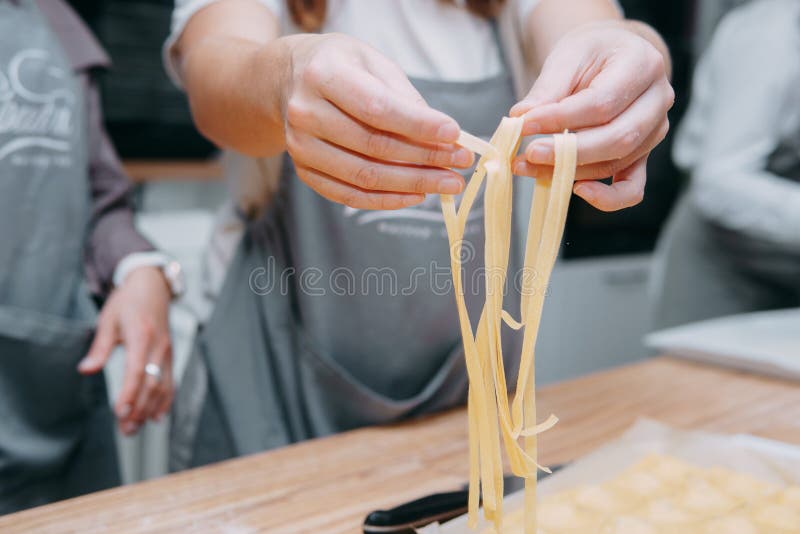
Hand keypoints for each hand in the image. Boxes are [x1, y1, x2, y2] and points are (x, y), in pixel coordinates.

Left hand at [78, 267, 172, 435]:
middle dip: (139, 409)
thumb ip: (99, 347)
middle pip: (151, 383)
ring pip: (163, 386)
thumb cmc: (128, 302)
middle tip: (126, 429)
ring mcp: (167, 352)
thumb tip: (85, 370)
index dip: (129, 394)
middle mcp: (158, 347)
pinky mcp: (170, 355)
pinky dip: (165, 401)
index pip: (136, 371)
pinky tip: (157, 416)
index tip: (120, 413)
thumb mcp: (108, 320)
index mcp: (141, 336)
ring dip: (150, 409)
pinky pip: (171, 382)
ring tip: (136, 428)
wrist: (152, 286)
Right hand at [281, 33, 472, 209]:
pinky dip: (388, 199)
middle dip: (426, 159)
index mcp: (323, 75)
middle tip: (461, 164)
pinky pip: (350, 195)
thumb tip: (444, 137)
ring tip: (448, 183)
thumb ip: (405, 97)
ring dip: (413, 184)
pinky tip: (417, 195)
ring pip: (365, 176)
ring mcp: (301, 147)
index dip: (418, 125)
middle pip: (374, 147)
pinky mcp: (305, 171)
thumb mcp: (373, 62)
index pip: (377, 108)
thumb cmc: (341, 66)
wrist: (288, 79)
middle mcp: (306, 113)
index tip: (455, 135)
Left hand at [511, 21, 673, 211]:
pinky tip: (575, 190)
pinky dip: (607, 198)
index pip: (602, 102)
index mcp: (644, 65)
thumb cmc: (591, 54)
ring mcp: (654, 131)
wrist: (612, 57)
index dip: (561, 119)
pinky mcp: (642, 155)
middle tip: (529, 154)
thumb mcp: (567, 56)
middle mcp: (658, 100)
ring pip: (616, 162)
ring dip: (570, 171)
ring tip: (529, 166)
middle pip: (617, 138)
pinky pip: (632, 187)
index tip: (524, 124)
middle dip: (568, 152)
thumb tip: (521, 118)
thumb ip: (546, 89)